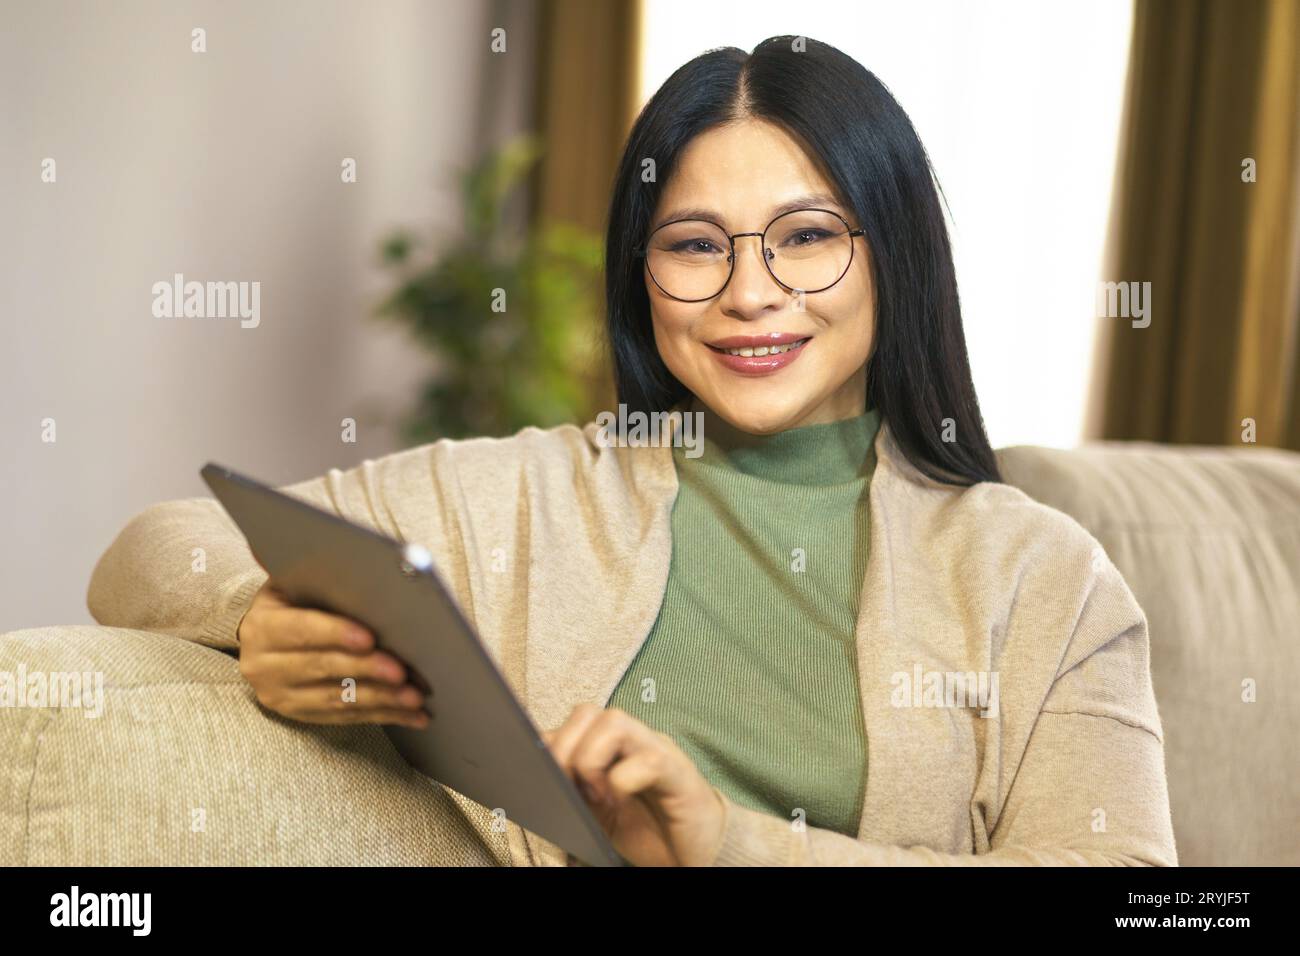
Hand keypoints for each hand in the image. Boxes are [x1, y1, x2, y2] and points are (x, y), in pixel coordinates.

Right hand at [236, 582, 428, 728]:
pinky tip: (410, 715)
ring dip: (380, 699)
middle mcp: (265, 666)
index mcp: (263, 627)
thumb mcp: (293, 587)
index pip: (301, 630)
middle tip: (401, 672)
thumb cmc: (292, 604)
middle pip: (323, 667)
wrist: (262, 640)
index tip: (369, 639)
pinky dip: (382, 715)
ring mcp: (281, 696)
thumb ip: (322, 584)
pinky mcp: (301, 715)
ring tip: (413, 698)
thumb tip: (365, 577)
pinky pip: (346, 717)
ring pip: (337, 699)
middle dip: (367, 670)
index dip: (336, 634)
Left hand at [542, 703, 725, 865]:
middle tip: (568, 787)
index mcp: (613, 747)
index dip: (550, 744)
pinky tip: (620, 801)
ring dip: (591, 758)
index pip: (572, 721)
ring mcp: (658, 751)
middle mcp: (635, 740)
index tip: (545, 779)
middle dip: (564, 748)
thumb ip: (575, 788)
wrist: (701, 853)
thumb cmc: (652, 830)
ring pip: (614, 721)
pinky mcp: (679, 773)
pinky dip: (623, 779)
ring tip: (596, 795)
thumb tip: (537, 776)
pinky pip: (647, 760)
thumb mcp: (601, 812)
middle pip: (587, 712)